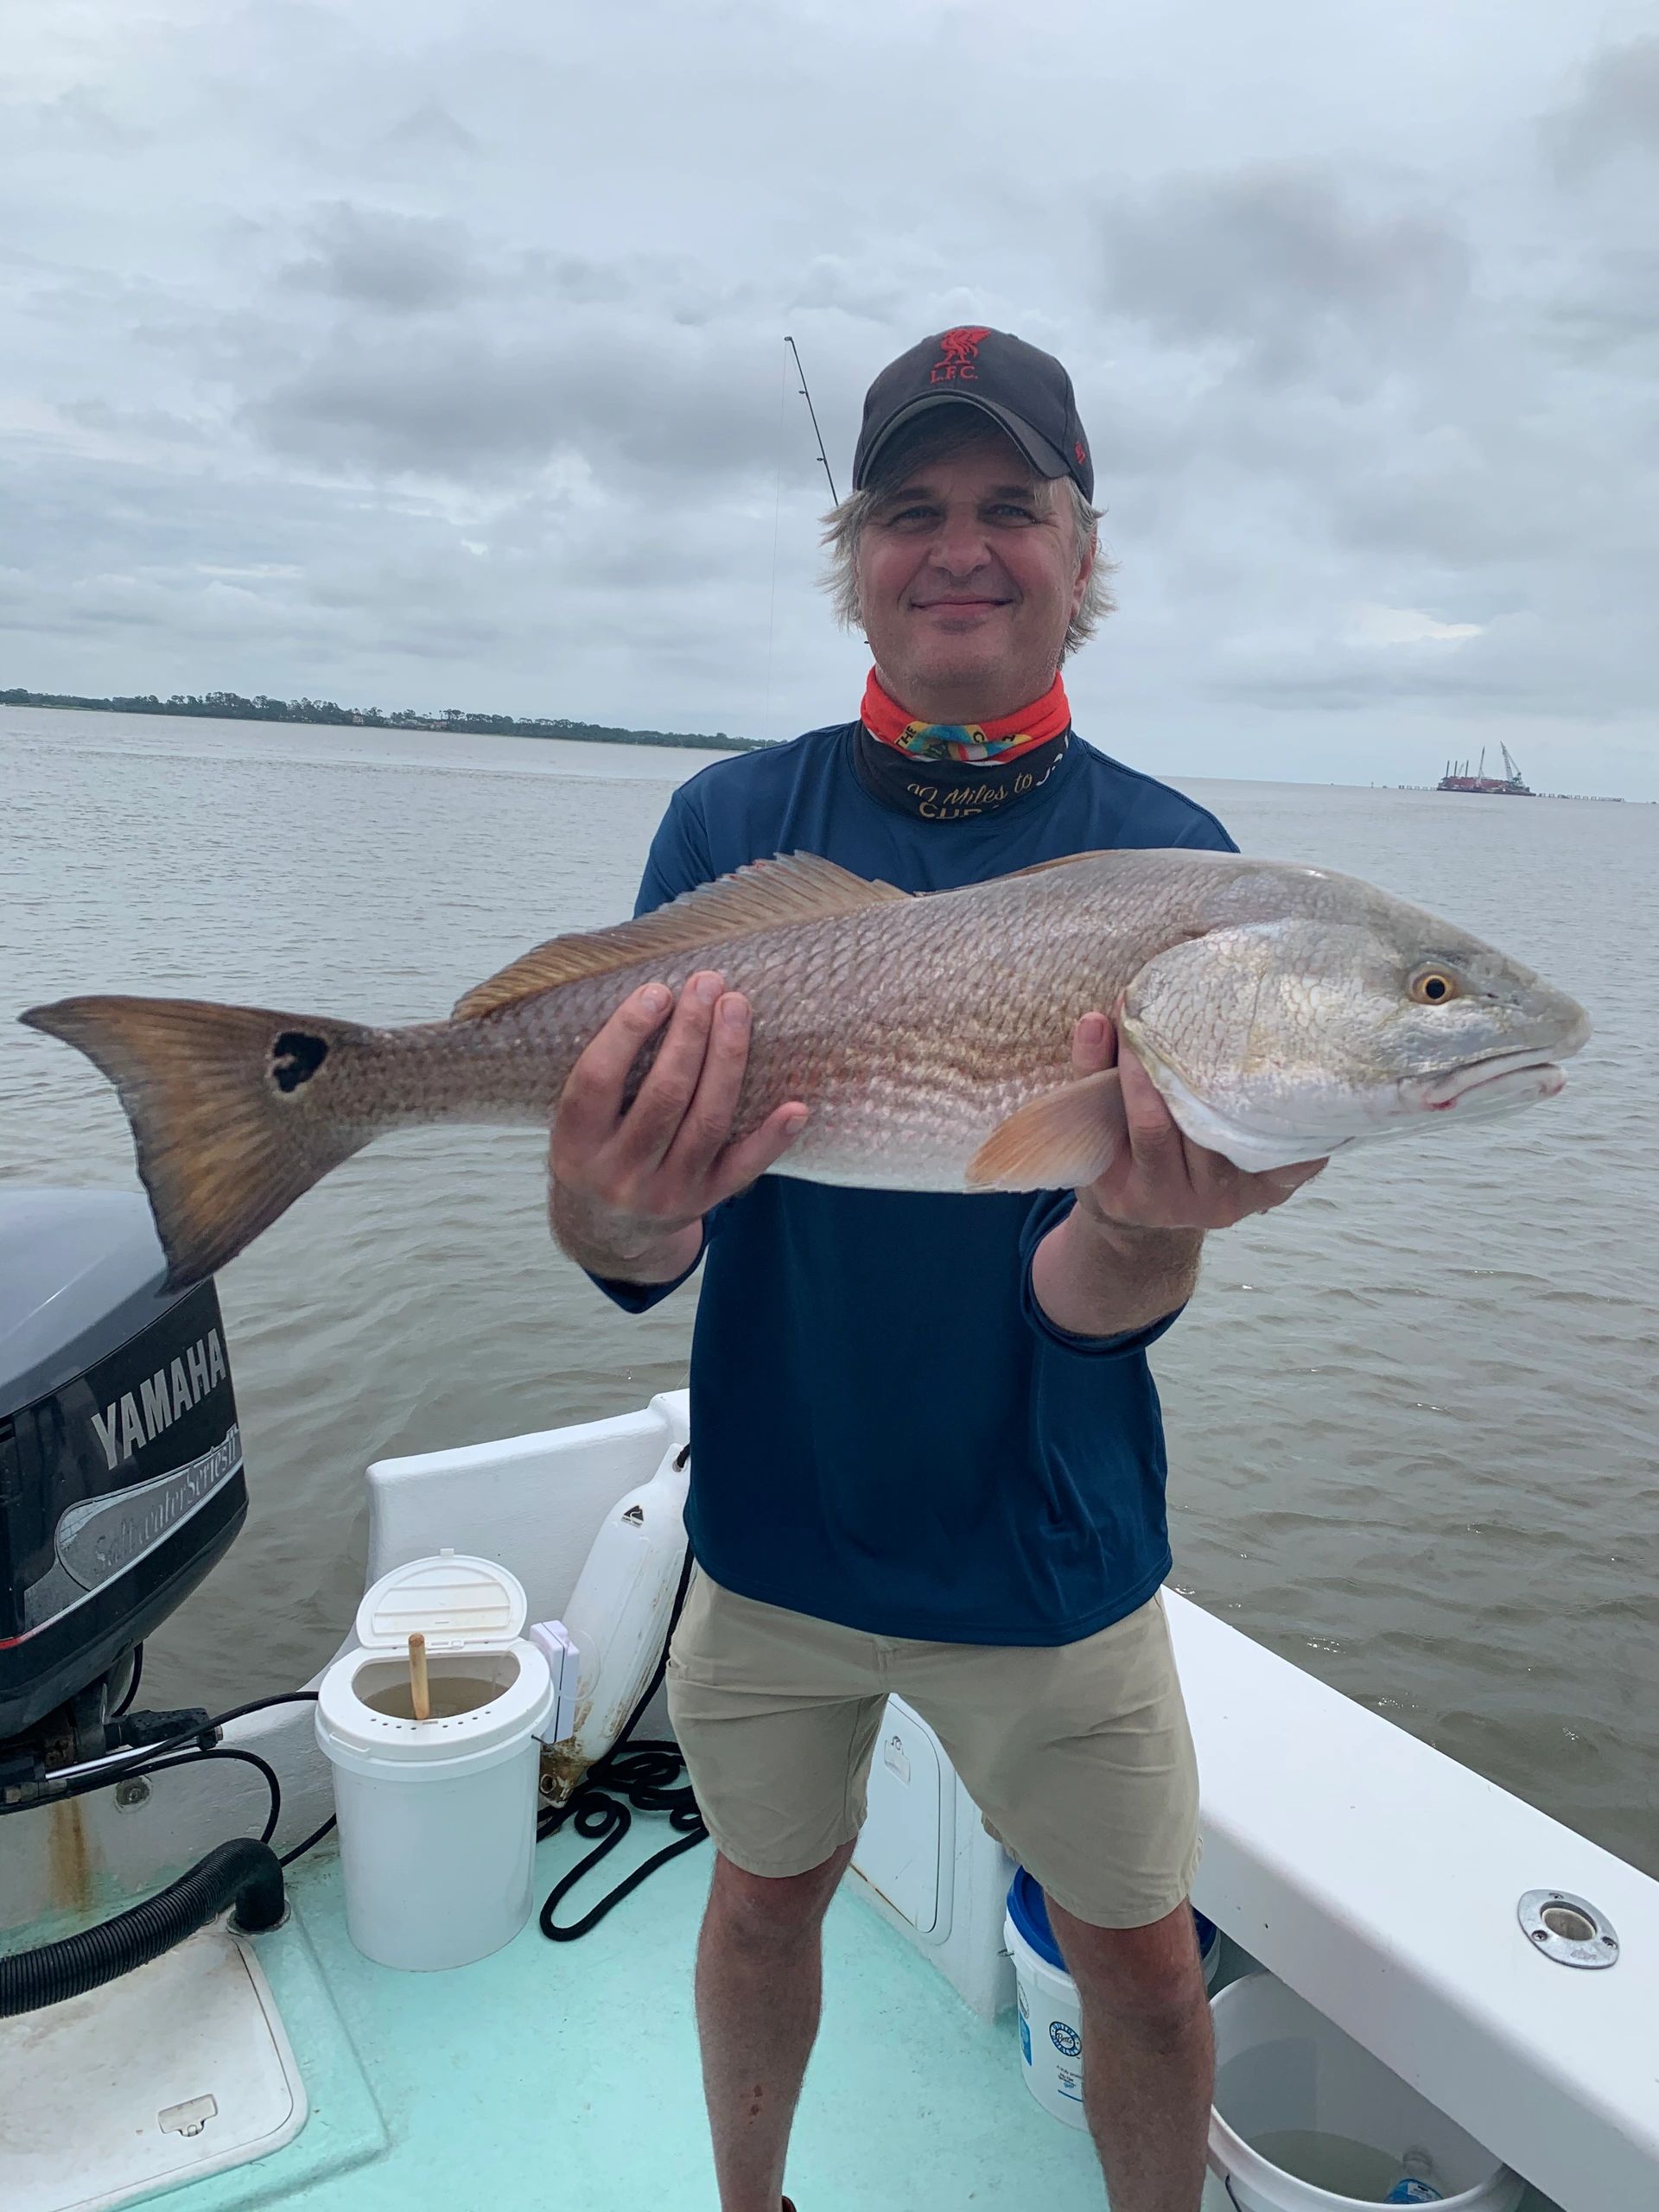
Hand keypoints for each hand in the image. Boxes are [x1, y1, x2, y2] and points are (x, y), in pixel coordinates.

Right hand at [549, 970, 806, 1273]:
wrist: (605, 1232)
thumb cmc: (593, 1152)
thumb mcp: (575, 1122)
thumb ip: (603, 1074)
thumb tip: (656, 996)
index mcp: (575, 1145)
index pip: (598, 1079)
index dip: (627, 1032)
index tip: (658, 990)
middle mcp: (619, 1174)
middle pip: (665, 1095)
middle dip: (690, 1033)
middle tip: (707, 984)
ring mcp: (665, 1192)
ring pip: (706, 1121)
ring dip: (727, 1059)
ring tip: (735, 1008)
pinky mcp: (703, 1201)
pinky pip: (743, 1168)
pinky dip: (771, 1138)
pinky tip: (795, 1106)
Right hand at [1069, 1010, 1326, 1231]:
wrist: (1152, 1211)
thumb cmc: (1118, 1157)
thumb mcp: (1092, 1127)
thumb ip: (1091, 1074)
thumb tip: (1096, 1020)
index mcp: (1139, 1194)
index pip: (1150, 1129)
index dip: (1144, 1077)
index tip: (1137, 1025)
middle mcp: (1191, 1205)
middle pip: (1203, 1132)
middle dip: (1196, 1072)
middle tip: (1196, 1018)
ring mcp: (1235, 1202)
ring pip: (1243, 1136)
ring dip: (1242, 1087)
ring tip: (1239, 1032)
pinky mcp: (1269, 1193)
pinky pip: (1291, 1157)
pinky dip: (1297, 1123)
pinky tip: (1294, 1082)